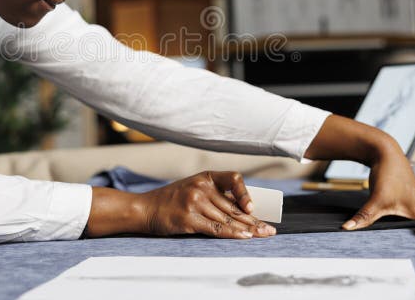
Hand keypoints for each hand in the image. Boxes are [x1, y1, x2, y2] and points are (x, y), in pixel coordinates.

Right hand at [139, 171, 276, 238]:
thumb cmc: (172, 201)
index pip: (233, 178)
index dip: (246, 192)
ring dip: (247, 230)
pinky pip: (216, 228)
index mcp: (205, 177)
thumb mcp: (193, 188)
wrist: (145, 208)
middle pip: (234, 206)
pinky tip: (244, 237)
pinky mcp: (189, 219)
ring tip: (262, 235)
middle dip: (254, 220)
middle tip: (269, 229)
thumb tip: (244, 211)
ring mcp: (194, 203)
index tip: (253, 207)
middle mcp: (201, 187)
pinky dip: (232, 234)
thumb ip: (215, 195)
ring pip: (228, 219)